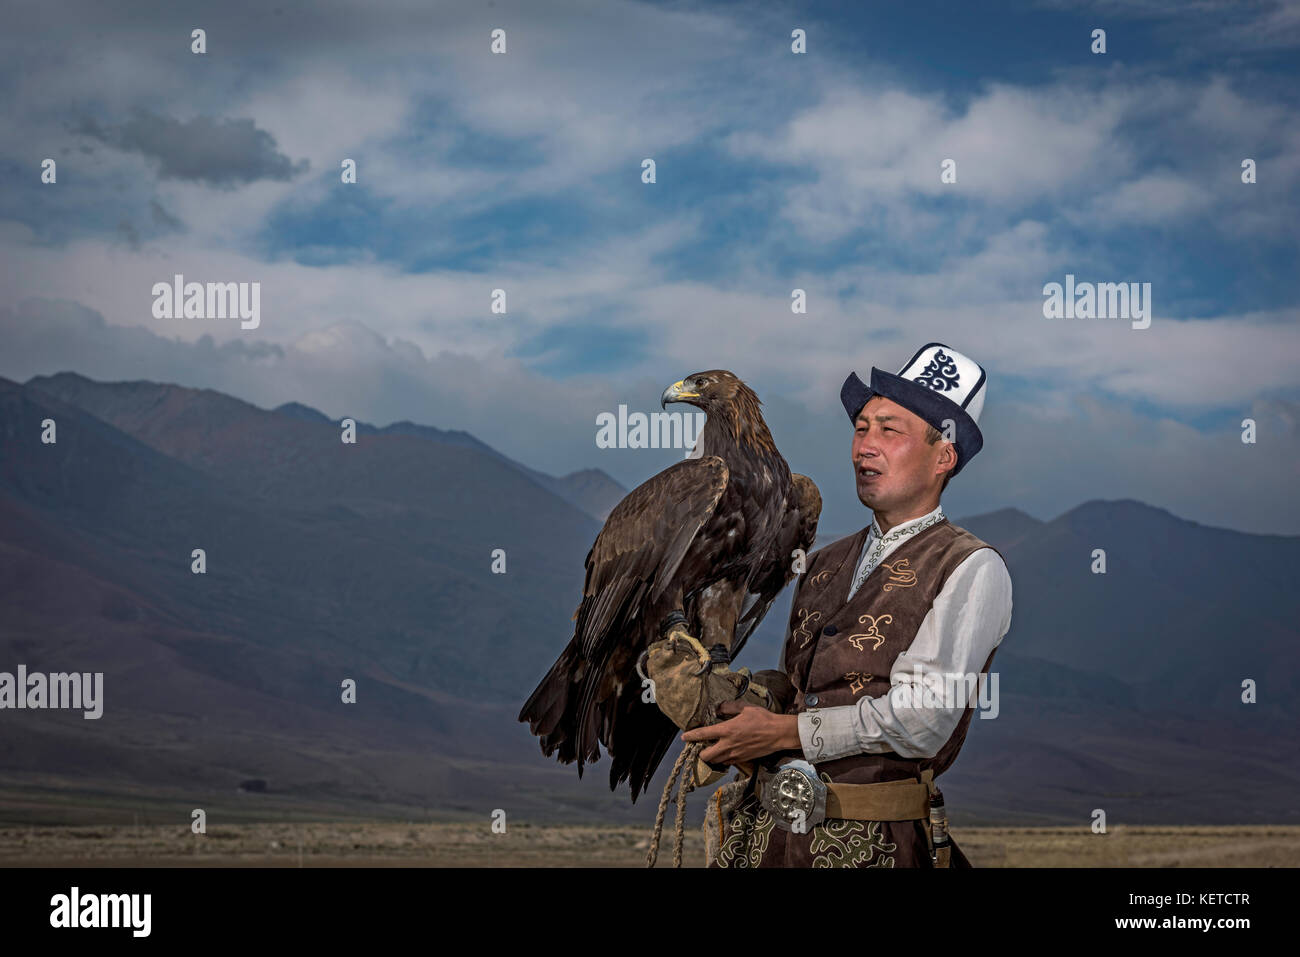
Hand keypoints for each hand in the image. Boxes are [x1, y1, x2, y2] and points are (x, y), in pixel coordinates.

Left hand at [680, 701, 801, 765]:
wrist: (778, 734)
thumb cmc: (763, 719)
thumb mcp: (745, 708)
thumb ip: (729, 707)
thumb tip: (719, 708)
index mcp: (727, 730)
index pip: (703, 734)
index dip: (691, 736)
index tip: (685, 737)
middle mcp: (728, 745)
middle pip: (706, 756)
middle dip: (699, 753)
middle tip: (699, 747)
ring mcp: (735, 754)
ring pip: (716, 761)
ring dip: (711, 757)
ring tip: (710, 751)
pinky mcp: (742, 759)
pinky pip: (727, 762)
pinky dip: (723, 760)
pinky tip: (724, 753)